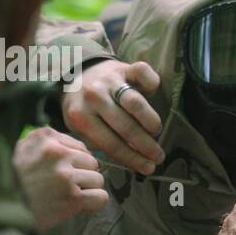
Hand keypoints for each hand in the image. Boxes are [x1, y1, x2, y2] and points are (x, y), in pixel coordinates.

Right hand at [13, 127, 108, 231]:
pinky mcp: (72, 198)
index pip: (79, 146)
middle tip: (65, 187)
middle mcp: (57, 153)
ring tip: (67, 197)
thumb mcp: (22, 149)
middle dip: (82, 175)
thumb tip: (73, 146)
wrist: (0, 209)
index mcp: (45, 137)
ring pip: (98, 179)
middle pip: (92, 162)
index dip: (74, 162)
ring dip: (87, 190)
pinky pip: (100, 197)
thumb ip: (45, 142)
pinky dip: (93, 204)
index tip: (62, 172)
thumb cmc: (12, 181)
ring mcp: (66, 175)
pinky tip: (78, 206)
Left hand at [60, 59, 163, 174]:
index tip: (148, 168)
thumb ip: (100, 143)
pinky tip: (154, 94)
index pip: (111, 144)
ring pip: (136, 103)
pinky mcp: (123, 67)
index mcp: (80, 117)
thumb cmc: (83, 108)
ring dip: (151, 122)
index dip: (132, 159)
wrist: (77, 74)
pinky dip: (152, 83)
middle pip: (126, 126)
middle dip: (145, 146)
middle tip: (158, 156)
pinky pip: (142, 72)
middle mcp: (94, 97)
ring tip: (156, 133)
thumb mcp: (81, 128)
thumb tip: (131, 162)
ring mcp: (109, 80)